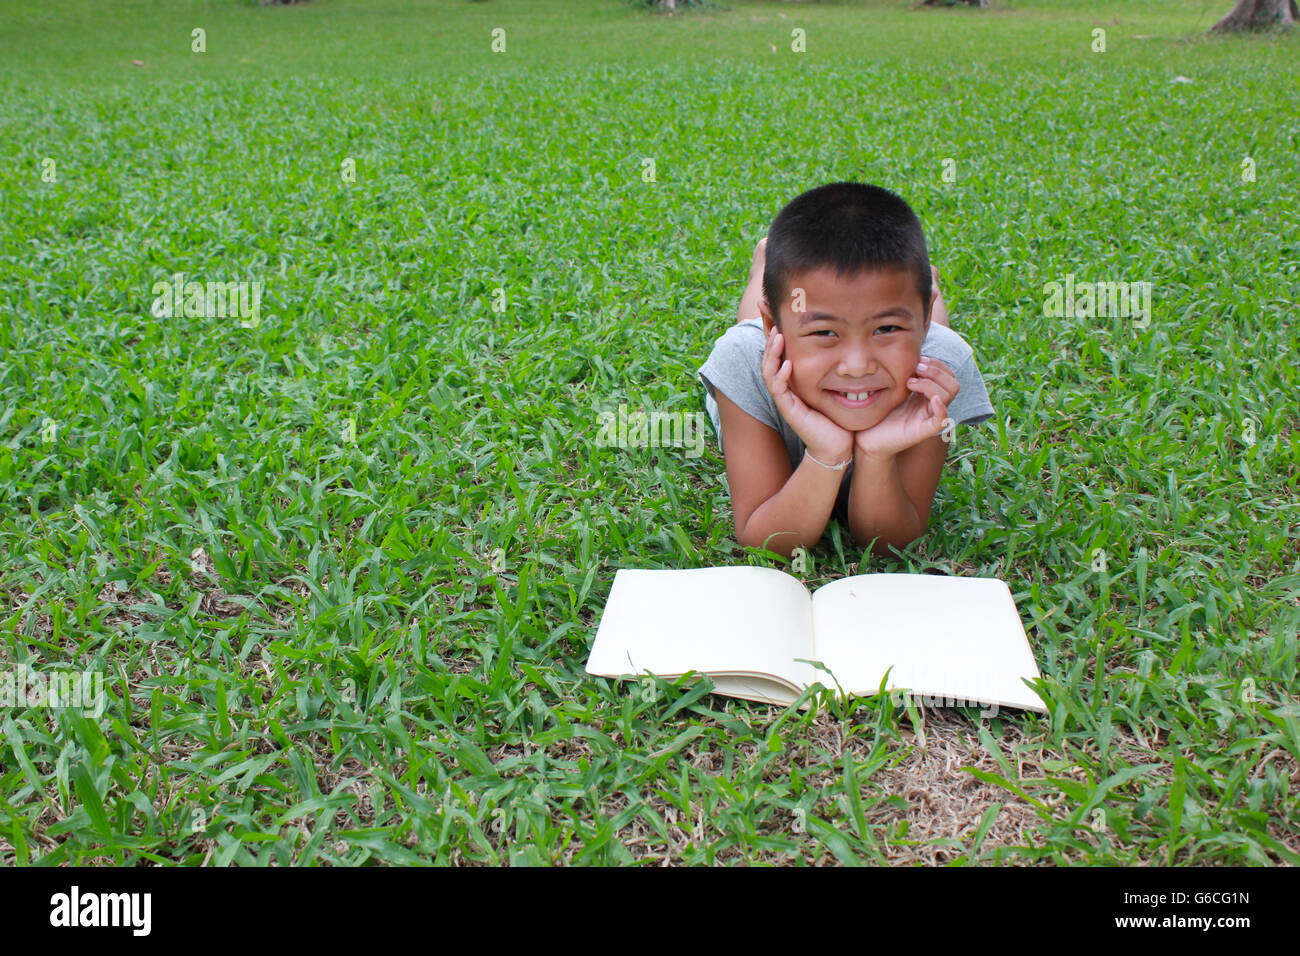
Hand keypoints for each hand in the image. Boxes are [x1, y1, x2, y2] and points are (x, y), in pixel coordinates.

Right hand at [762, 326, 853, 464]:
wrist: (839, 445)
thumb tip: (849, 338)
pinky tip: (788, 364)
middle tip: (766, 314)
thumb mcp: (837, 382)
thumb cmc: (839, 413)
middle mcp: (785, 385)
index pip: (781, 348)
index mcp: (794, 377)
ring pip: (769, 370)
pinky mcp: (789, 410)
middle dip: (768, 334)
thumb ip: (837, 363)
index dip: (776, 329)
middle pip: (769, 355)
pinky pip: (779, 390)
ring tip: (777, 335)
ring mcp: (785, 397)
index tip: (775, 308)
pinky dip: (781, 376)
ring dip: (772, 353)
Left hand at [854, 358, 959, 460]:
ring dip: (931, 382)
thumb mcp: (893, 389)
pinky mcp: (924, 431)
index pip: (947, 375)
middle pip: (952, 383)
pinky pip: (942, 419)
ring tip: (910, 382)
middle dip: (936, 370)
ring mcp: (930, 418)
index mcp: (927, 395)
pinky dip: (940, 407)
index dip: (936, 364)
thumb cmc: (879, 413)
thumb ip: (905, 374)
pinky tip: (931, 398)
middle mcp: (932, 405)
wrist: (867, 438)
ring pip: (948, 395)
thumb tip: (913, 354)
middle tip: (916, 368)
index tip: (918, 360)